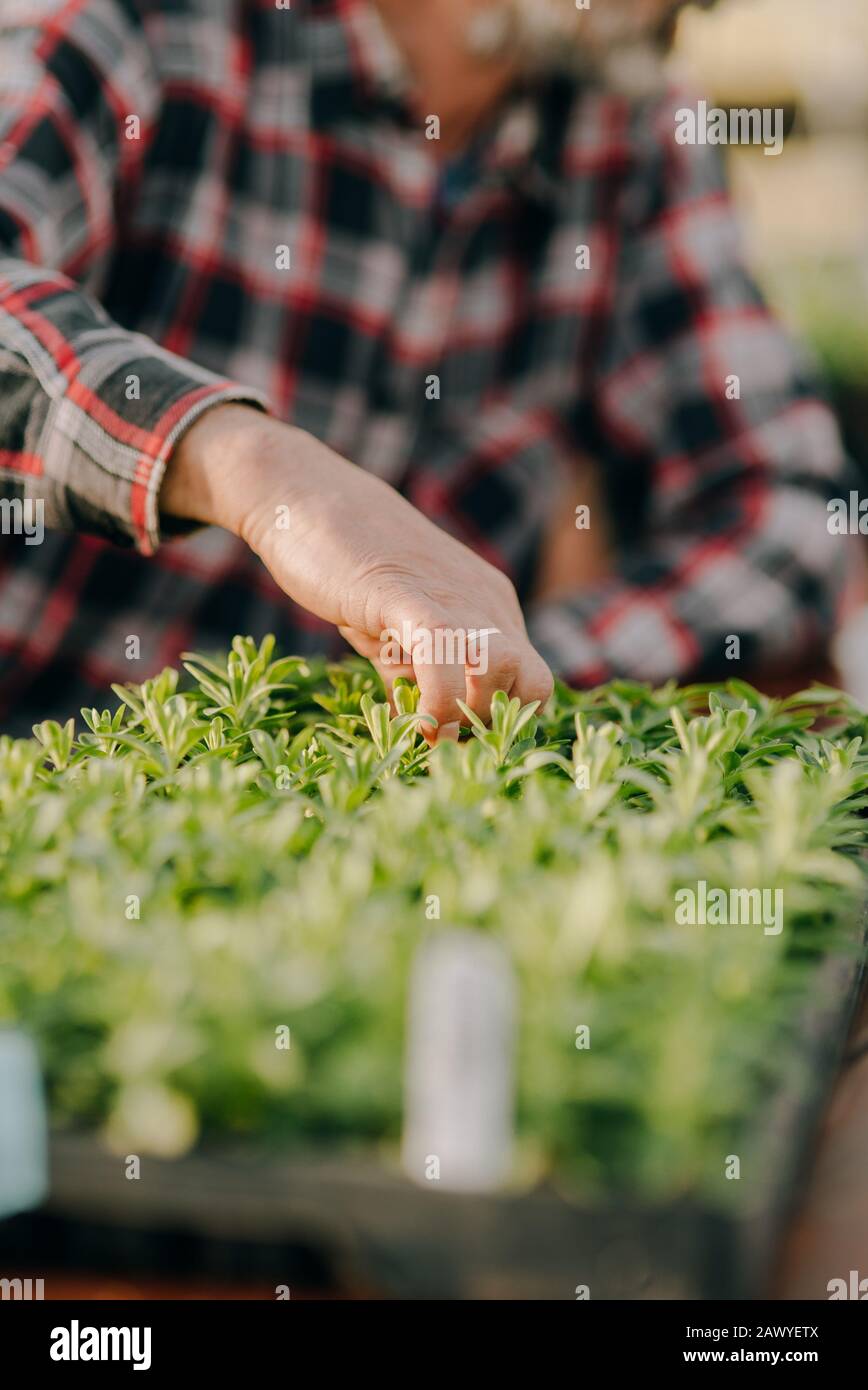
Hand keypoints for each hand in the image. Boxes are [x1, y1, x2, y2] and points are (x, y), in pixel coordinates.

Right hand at [163, 406, 552, 739]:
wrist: (300, 495)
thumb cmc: (342, 560)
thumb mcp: (388, 627)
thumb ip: (412, 673)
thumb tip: (423, 730)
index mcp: (488, 606)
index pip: (531, 682)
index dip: (497, 721)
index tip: (450, 735)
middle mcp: (485, 601)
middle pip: (533, 685)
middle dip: (491, 726)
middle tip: (438, 733)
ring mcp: (452, 595)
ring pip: (504, 672)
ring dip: (466, 716)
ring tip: (419, 723)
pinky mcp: (407, 593)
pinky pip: (445, 655)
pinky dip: (435, 702)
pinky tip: (409, 723)